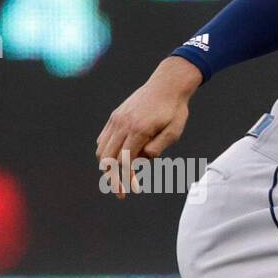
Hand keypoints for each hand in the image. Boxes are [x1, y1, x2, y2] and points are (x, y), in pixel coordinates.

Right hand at [95, 56, 201, 197]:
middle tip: (121, 193)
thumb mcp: (174, 131)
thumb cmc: (174, 110)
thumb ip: (158, 147)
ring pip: (102, 150)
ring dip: (108, 166)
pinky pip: (104, 139)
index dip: (125, 179)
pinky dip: (106, 153)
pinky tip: (117, 161)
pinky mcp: (115, 116)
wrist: (167, 85)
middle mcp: (123, 125)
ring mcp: (116, 120)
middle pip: (108, 159)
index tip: (131, 191)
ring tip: (119, 178)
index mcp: (138, 130)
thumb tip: (143, 160)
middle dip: (112, 179)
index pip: (124, 161)